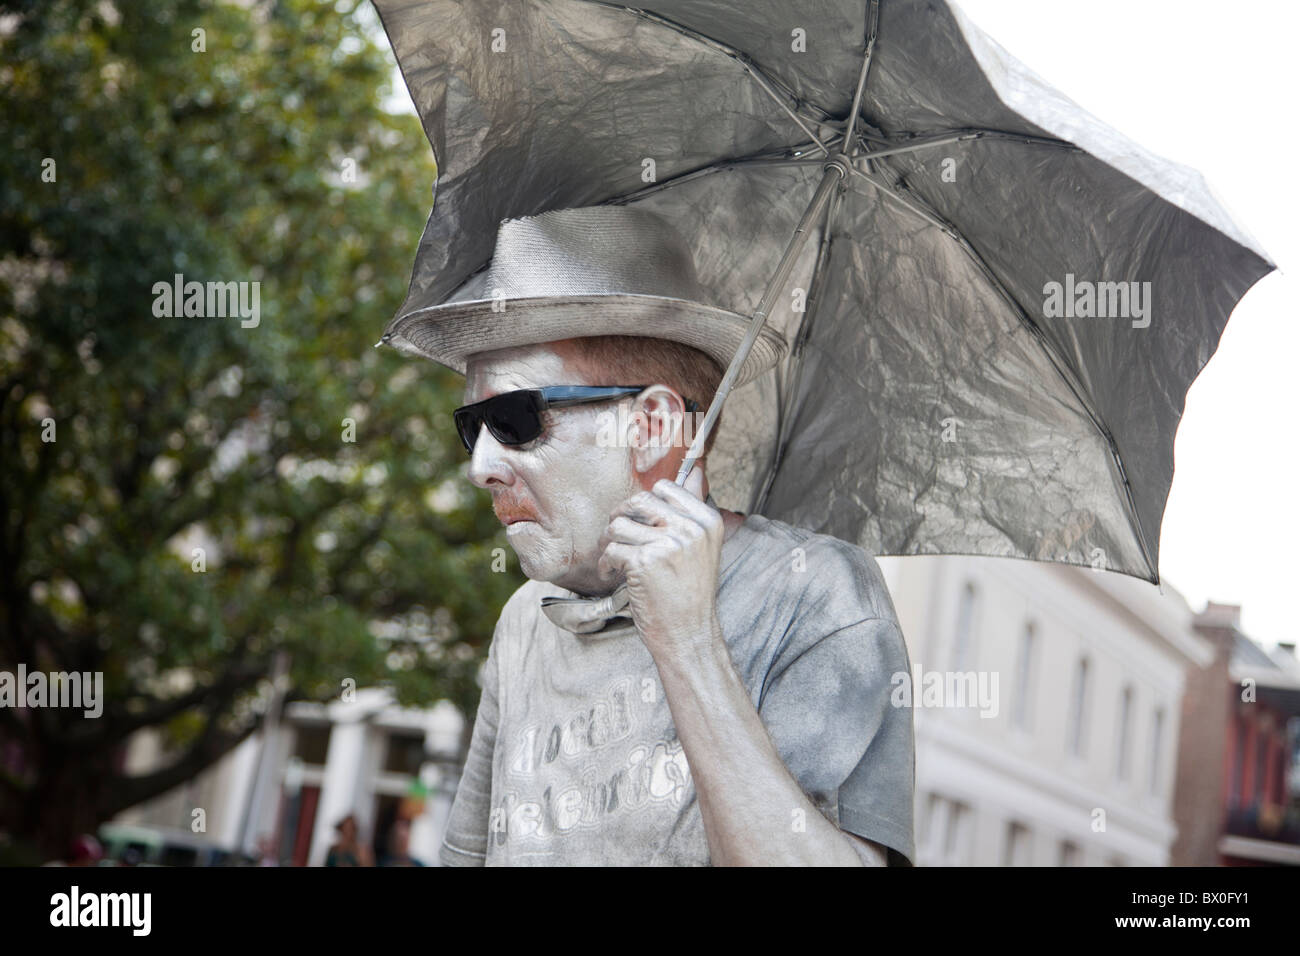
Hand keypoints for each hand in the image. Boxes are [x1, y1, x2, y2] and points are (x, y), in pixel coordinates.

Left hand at [597, 466, 724, 656]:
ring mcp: (668, 544)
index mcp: (707, 521)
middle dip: (622, 517)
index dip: (645, 505)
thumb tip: (694, 470)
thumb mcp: (701, 547)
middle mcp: (691, 529)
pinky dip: (607, 564)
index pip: (665, 488)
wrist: (688, 634)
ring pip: (619, 524)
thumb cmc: (690, 593)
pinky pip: (612, 549)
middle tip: (618, 537)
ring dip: (611, 543)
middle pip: (639, 501)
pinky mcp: (644, 562)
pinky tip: (613, 576)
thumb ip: (692, 510)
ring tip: (617, 560)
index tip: (640, 523)